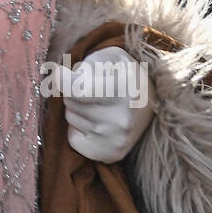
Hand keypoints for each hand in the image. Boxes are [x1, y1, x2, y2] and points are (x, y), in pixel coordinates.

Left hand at [50, 46, 153, 163]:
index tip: (59, 73)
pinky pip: (73, 138)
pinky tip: (97, 121)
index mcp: (126, 89)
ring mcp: (118, 139)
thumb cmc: (124, 74)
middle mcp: (123, 118)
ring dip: (77, 109)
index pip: (77, 89)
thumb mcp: (110, 57)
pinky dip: (78, 128)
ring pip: (70, 118)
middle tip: (93, 89)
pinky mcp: (111, 155)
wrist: (153, 103)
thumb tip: (58, 78)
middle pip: (70, 102)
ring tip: (99, 104)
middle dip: (73, 92)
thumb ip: (85, 65)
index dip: (62, 79)